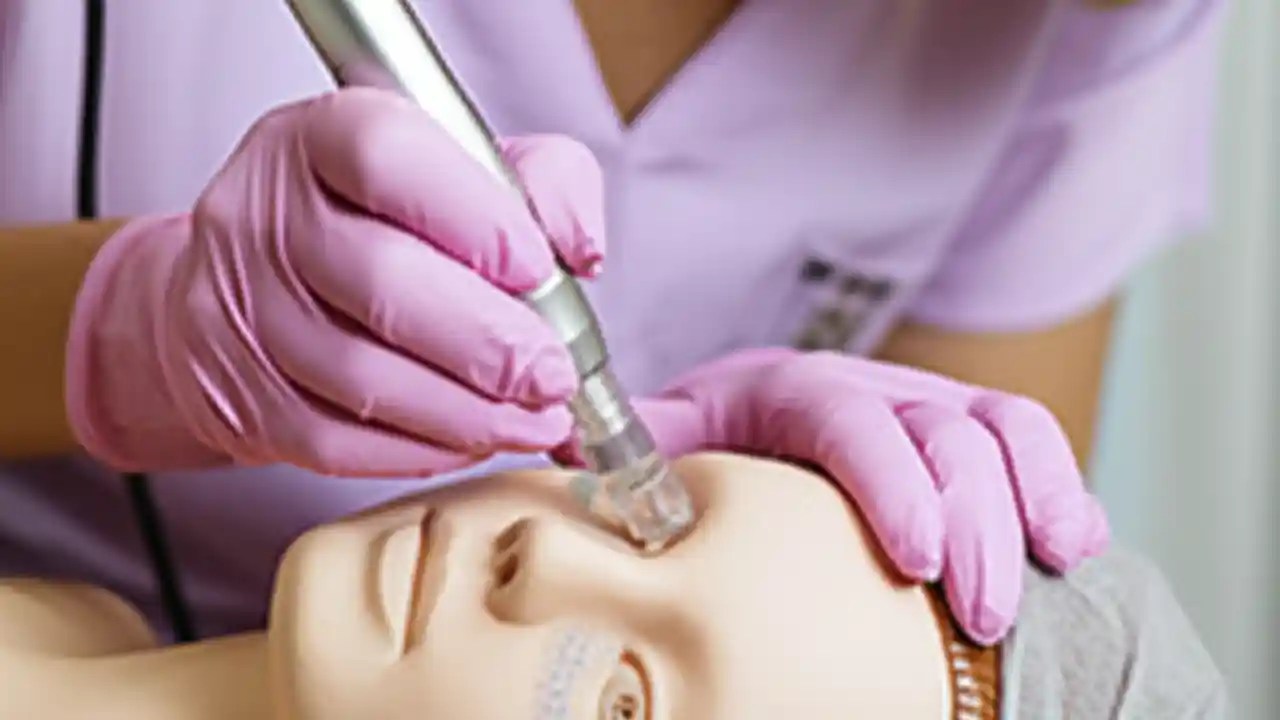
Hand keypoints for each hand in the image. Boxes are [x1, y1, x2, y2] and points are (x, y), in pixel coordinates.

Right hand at [65, 88, 605, 475]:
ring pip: (362, 376)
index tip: (538, 268)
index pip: (390, 159)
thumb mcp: (467, 168)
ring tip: (535, 419)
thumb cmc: (378, 221)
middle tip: (552, 375)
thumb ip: (542, 182)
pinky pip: (335, 441)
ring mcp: (240, 309)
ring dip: (467, 412)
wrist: (248, 285)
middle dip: (488, 343)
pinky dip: (420, 450)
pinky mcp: (239, 395)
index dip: (474, 219)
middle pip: (380, 281)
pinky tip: (473, 439)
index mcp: (324, 136)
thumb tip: (580, 249)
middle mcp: (267, 214)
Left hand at [563, 348, 1109, 643]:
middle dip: (972, 522)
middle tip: (981, 615)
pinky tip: (1073, 541)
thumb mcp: (671, 439)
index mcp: (787, 388)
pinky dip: (1057, 485)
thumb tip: (571, 444)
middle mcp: (867, 385)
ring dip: (1026, 507)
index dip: (889, 482)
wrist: (757, 420)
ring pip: (999, 429)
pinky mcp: (968, 429)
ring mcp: (924, 404)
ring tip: (1037, 586)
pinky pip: (1028, 438)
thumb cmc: (714, 444)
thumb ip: (638, 448)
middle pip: (940, 430)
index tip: (914, 559)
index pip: (847, 418)